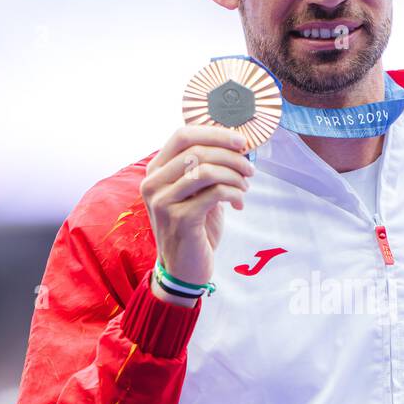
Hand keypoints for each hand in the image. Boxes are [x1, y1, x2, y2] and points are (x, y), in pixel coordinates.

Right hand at [141, 125, 253, 288]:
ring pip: (207, 170)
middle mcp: (153, 183)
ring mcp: (163, 201)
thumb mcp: (195, 193)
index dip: (215, 133)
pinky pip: (215, 193)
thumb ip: (205, 168)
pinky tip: (239, 204)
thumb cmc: (194, 229)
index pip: (182, 135)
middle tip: (250, 168)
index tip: (241, 141)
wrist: (183, 270)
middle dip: (231, 155)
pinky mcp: (180, 219)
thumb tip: (235, 144)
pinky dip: (234, 194)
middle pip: (197, 149)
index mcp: (155, 171)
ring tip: (245, 187)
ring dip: (234, 175)